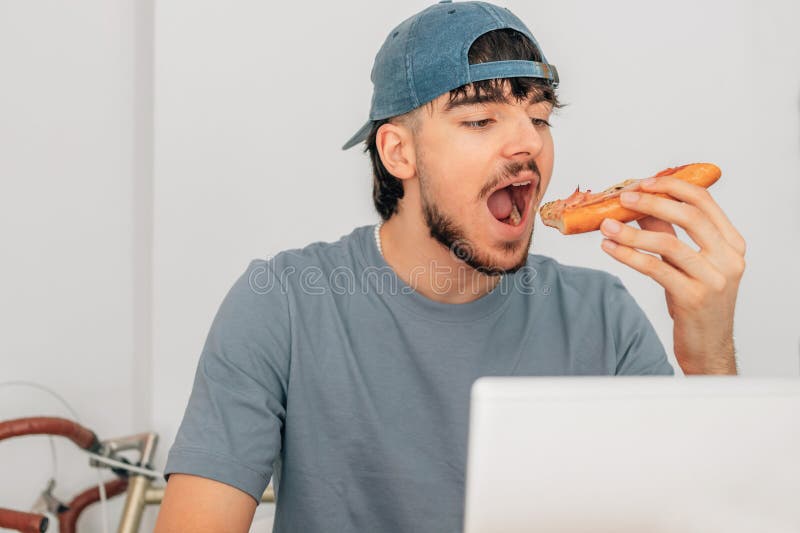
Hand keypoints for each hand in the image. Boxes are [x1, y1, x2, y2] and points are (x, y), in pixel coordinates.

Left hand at [598, 176, 745, 374]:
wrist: (708, 346)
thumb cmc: (697, 302)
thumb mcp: (685, 263)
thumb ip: (667, 233)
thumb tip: (639, 206)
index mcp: (732, 243)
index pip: (704, 202)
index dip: (672, 187)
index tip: (643, 182)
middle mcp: (728, 258)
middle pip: (689, 216)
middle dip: (652, 202)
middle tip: (623, 198)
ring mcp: (714, 279)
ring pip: (669, 243)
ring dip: (632, 232)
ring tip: (606, 225)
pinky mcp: (694, 298)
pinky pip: (656, 269)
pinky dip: (629, 255)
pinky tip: (610, 248)